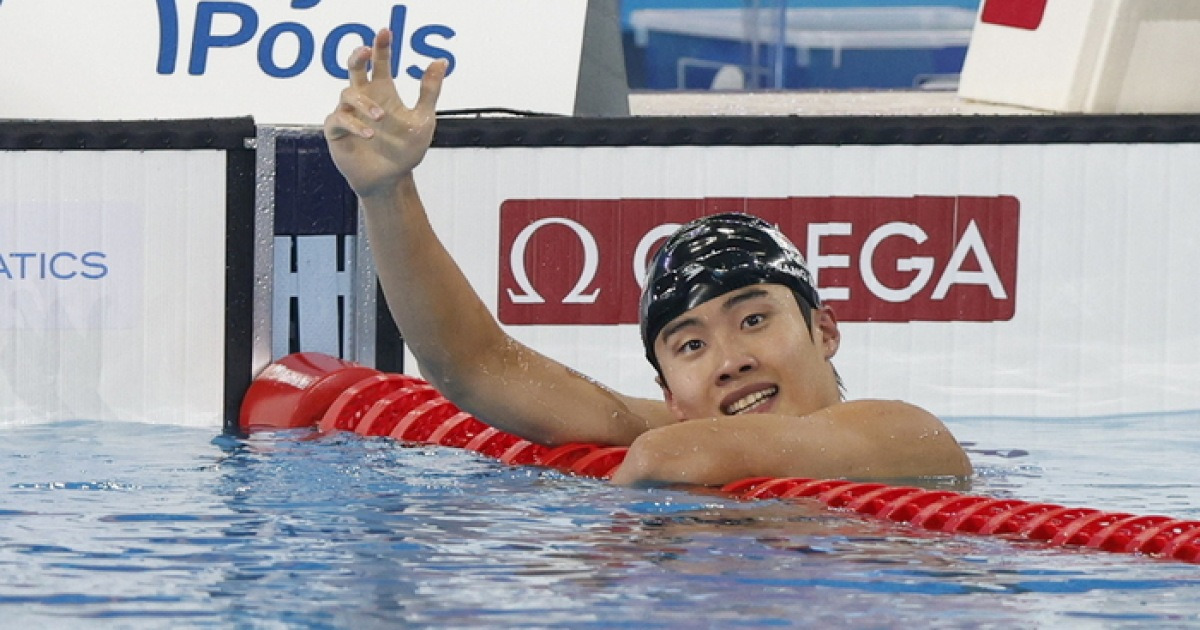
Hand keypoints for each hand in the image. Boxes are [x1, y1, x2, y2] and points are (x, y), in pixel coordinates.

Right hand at [323, 28, 446, 199]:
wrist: (392, 180)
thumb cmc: (405, 150)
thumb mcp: (423, 119)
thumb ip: (429, 90)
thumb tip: (441, 60)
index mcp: (383, 92)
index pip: (380, 63)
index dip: (381, 47)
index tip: (385, 32)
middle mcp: (364, 99)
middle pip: (354, 68)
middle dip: (358, 57)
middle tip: (366, 51)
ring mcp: (348, 114)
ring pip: (347, 94)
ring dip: (365, 103)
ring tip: (381, 118)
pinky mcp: (337, 132)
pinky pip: (338, 119)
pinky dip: (354, 125)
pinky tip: (370, 134)